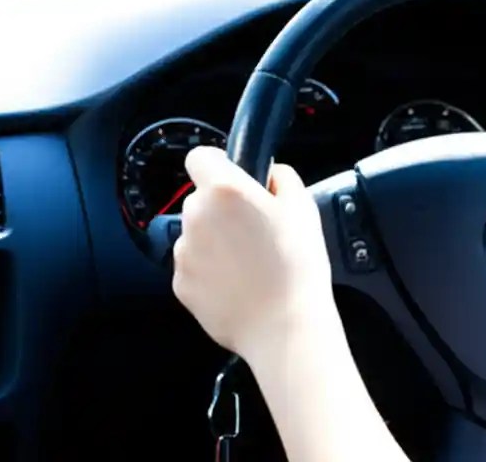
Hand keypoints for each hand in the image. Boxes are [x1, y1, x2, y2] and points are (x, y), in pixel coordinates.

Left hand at [173, 147, 332, 355]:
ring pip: (197, 234)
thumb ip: (282, 177)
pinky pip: (195, 266)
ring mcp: (184, 253)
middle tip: (256, 229)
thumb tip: (270, 173)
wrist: (284, 327)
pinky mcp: (181, 284)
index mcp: (224, 191)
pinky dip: (212, 271)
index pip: (200, 156)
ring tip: (251, 262)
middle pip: (201, 199)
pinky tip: (240, 283)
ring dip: (216, 240)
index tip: (234, 178)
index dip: (219, 164)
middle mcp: (196, 217)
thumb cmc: (297, 267)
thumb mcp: (304, 207)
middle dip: (222, 208)